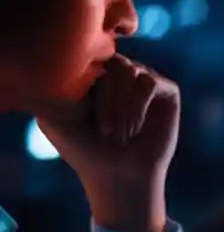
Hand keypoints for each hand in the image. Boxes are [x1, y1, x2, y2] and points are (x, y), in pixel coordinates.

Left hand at [35, 54, 179, 231]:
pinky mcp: (166, 90)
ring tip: (119, 133)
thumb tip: (57, 56)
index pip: (84, 55)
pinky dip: (137, 106)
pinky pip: (148, 81)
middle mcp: (119, 72)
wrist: (120, 176)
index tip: (80, 117)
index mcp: (91, 73)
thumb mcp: (51, 116)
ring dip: (119, 104)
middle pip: (107, 61)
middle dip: (104, 99)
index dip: (82, 82)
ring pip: (128, 70)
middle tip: (105, 132)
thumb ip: (48, 85)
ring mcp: (143, 79)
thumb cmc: (85, 150)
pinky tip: (134, 128)